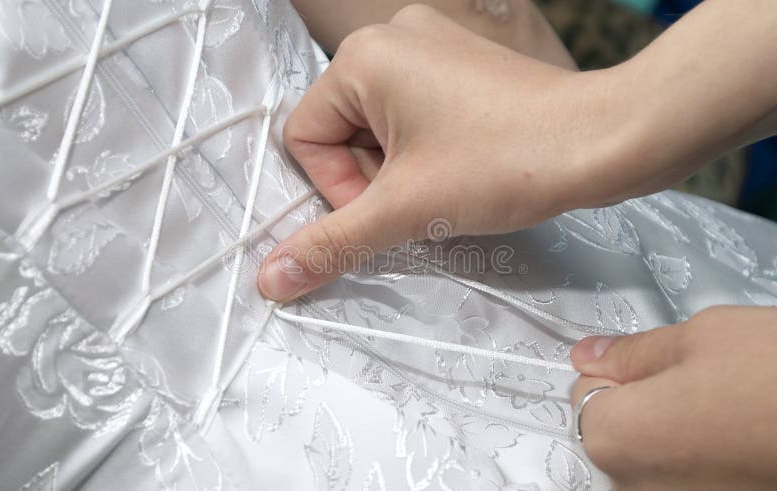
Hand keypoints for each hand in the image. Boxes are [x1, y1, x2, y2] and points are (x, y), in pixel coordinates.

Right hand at [257, 5, 622, 301]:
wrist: (604, 141)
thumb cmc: (506, 162)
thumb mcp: (405, 210)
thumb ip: (331, 244)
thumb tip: (271, 280)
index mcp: (363, 57)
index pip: (305, 138)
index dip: (336, 188)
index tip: (388, 207)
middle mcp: (393, 37)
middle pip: (341, 133)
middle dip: (372, 180)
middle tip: (421, 200)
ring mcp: (432, 44)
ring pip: (379, 129)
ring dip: (400, 171)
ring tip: (448, 184)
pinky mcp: (462, 63)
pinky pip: (415, 114)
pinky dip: (425, 152)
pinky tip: (463, 167)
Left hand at [570, 306, 776, 489]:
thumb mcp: (700, 339)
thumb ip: (634, 350)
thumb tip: (596, 353)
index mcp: (616, 438)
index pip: (583, 389)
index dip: (617, 365)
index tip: (649, 358)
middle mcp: (636, 485)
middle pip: (615, 425)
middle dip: (646, 396)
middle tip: (699, 377)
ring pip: (652, 449)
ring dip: (677, 425)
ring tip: (728, 404)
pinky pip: (684, 471)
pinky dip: (702, 450)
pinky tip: (738, 430)